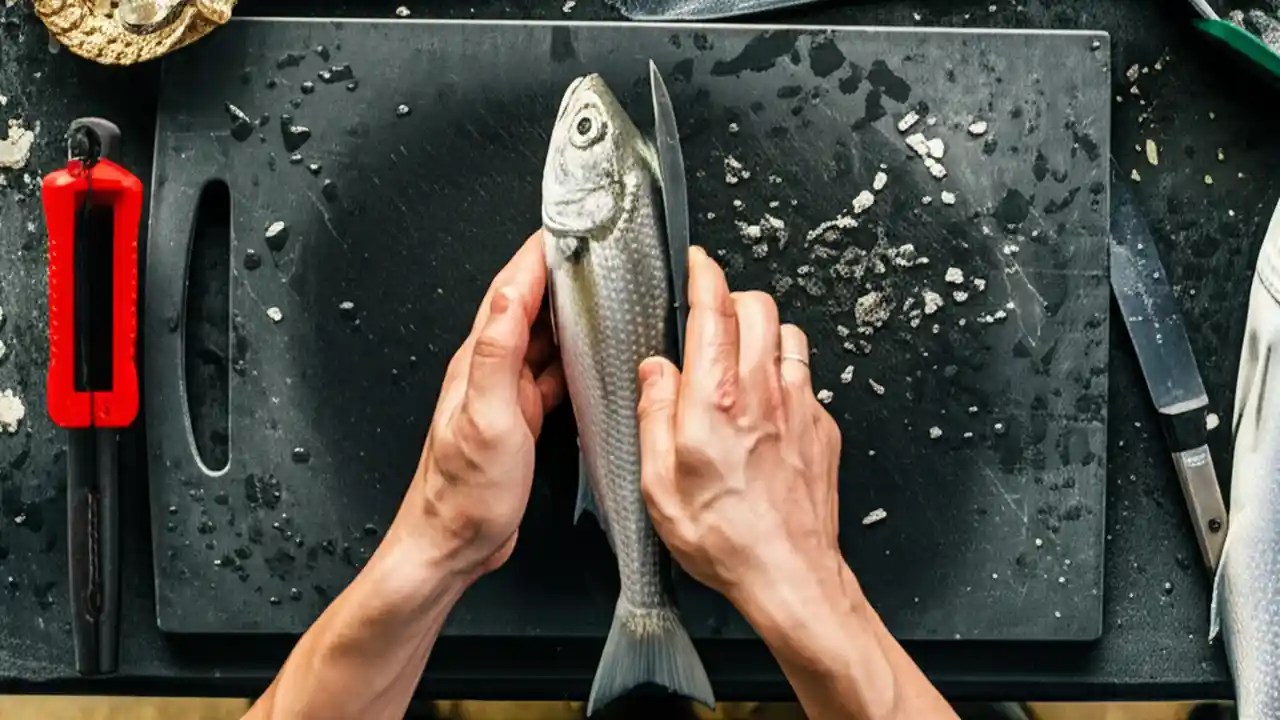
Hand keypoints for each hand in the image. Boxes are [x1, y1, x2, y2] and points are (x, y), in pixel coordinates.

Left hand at [394, 231, 564, 577]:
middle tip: (591, 250)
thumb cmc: (463, 494)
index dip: (536, 255)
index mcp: (479, 362)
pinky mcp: (518, 421)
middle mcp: (489, 373)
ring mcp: (503, 396)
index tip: (563, 227)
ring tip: (598, 293)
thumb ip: (496, 353)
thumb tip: (508, 294)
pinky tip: (590, 361)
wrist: (452, 547)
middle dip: (556, 274)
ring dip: (566, 314)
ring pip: (539, 340)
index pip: (509, 291)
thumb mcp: (486, 418)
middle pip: (525, 307)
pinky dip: (570, 360)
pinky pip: (549, 376)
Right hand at [636, 246, 849, 608]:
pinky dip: (786, 372)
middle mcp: (763, 392)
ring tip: (742, 353)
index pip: (715, 310)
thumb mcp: (658, 483)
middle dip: (735, 297)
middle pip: (760, 306)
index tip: (697, 263)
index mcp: (716, 400)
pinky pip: (807, 376)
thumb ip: (653, 416)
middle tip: (714, 312)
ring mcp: (800, 406)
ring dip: (764, 331)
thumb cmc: (725, 538)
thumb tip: (655, 372)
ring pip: (790, 334)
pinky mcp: (823, 428)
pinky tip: (769, 401)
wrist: (790, 575)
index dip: (705, 274)